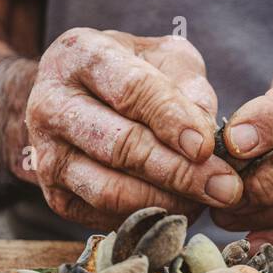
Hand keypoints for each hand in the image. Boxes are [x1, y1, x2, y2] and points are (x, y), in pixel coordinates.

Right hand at [22, 28, 242, 227]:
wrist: (77, 97)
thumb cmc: (131, 72)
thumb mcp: (164, 58)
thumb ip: (189, 85)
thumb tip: (207, 133)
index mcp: (81, 55)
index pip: (132, 89)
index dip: (173, 120)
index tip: (207, 146)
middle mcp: (51, 103)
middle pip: (121, 146)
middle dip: (180, 172)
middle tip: (225, 187)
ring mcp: (47, 154)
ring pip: (110, 190)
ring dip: (167, 201)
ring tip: (207, 201)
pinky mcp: (54, 195)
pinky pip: (106, 216)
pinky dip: (149, 217)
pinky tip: (181, 208)